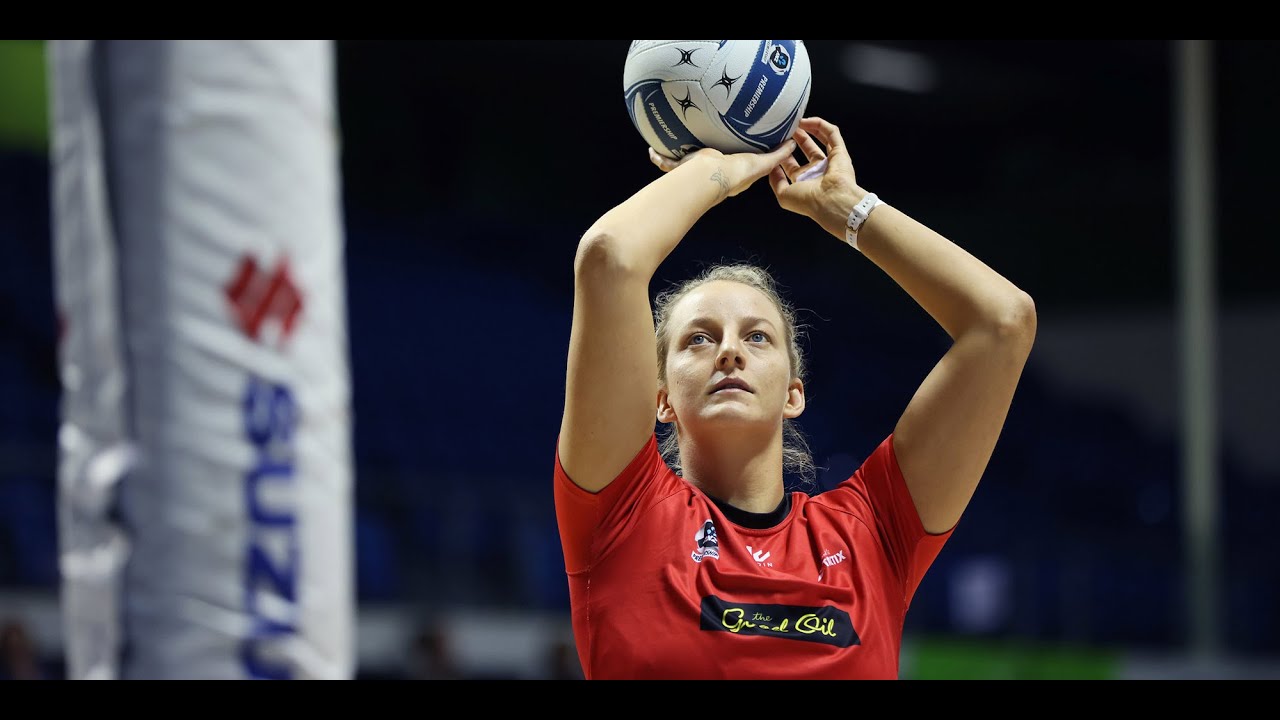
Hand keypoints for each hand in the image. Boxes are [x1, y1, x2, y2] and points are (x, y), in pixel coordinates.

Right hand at [649, 140, 796, 199]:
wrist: (711, 177)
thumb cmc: (735, 174)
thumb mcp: (761, 162)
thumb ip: (777, 154)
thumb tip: (792, 143)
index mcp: (729, 171)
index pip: (730, 162)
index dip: (731, 154)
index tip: (730, 144)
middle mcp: (710, 171)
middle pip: (705, 160)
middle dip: (700, 153)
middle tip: (699, 139)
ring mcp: (693, 170)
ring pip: (683, 162)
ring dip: (677, 155)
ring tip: (672, 141)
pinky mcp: (681, 167)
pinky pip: (666, 163)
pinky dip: (658, 157)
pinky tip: (652, 150)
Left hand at [768, 117, 863, 240]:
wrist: (830, 201)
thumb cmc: (808, 201)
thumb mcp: (783, 194)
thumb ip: (776, 181)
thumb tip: (772, 169)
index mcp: (805, 181)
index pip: (792, 164)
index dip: (783, 153)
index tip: (774, 143)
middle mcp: (818, 171)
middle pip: (807, 149)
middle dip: (796, 138)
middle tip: (786, 128)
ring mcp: (830, 161)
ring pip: (820, 139)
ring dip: (809, 129)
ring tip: (796, 121)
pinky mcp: (840, 152)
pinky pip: (832, 134)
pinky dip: (821, 125)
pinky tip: (808, 120)